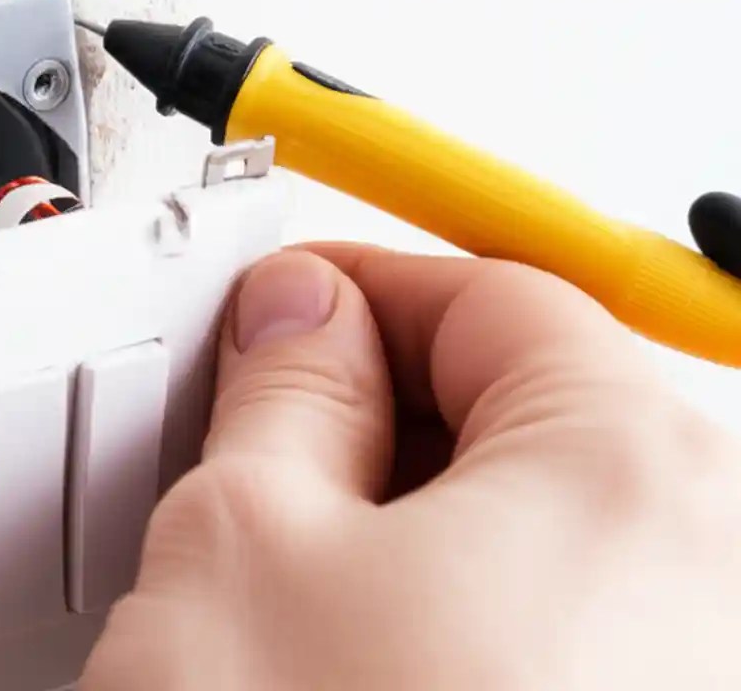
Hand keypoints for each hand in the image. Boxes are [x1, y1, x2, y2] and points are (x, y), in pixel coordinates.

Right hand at [81, 244, 740, 689]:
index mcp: (633, 481)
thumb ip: (282, 385)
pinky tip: (351, 645)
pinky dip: (451, 600)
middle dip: (382, 400)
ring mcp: (678, 667)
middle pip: (530, 408)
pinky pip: (550, 615)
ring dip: (405, 508)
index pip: (498, 296)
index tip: (285, 303)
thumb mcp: (244, 540)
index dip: (364, 285)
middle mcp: (706, 580)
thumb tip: (302, 322)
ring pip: (532, 523)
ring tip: (293, 562)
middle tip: (268, 427)